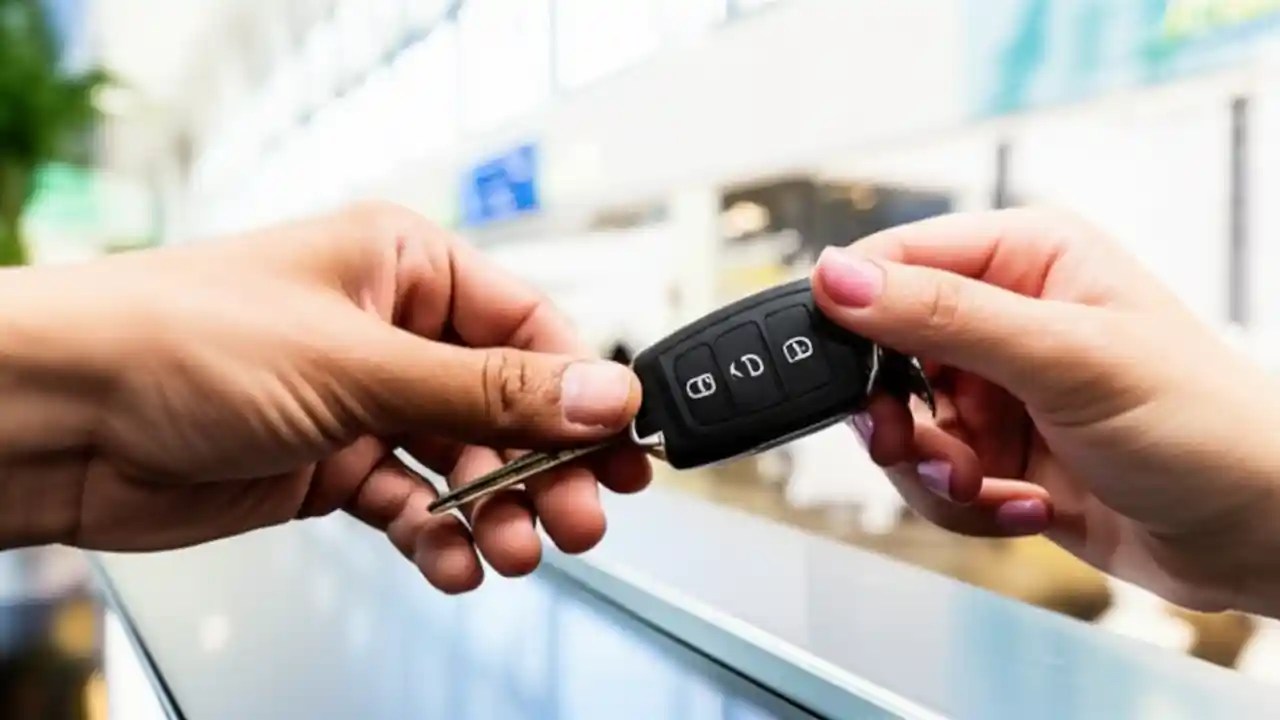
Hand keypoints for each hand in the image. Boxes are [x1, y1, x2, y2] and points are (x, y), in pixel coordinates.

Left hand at [0, 202, 650, 593]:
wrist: (60, 420)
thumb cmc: (180, 340)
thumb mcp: (359, 362)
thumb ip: (487, 390)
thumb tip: (600, 393)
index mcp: (405, 268)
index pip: (527, 329)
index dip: (581, 391)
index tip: (621, 446)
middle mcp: (390, 331)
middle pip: (505, 403)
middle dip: (543, 464)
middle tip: (576, 515)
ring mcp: (361, 401)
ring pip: (463, 460)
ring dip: (494, 509)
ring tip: (514, 549)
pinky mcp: (330, 464)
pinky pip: (409, 502)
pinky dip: (435, 535)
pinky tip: (451, 559)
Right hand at [811, 208, 1279, 614]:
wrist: (1258, 535)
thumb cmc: (1205, 425)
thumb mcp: (1065, 358)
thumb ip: (944, 315)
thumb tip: (839, 278)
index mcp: (1027, 258)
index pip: (899, 259)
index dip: (855, 309)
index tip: (829, 356)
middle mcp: (1006, 319)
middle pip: (884, 353)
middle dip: (896, 413)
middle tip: (910, 441)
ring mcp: (1001, 391)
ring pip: (902, 426)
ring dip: (933, 469)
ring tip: (985, 485)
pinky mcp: (1000, 456)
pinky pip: (933, 477)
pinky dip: (965, 504)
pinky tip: (1025, 505)